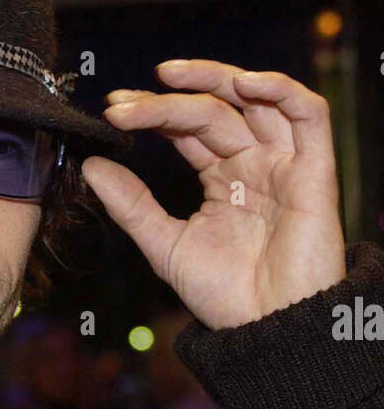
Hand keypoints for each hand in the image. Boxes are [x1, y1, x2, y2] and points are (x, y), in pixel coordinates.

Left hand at [81, 59, 345, 328]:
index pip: (186, 128)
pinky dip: (281, 91)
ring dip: (214, 80)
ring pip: (256, 100)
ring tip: (167, 75)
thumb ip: (132, 205)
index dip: (151, 113)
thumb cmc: (226, 297)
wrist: (267, 333)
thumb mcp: (166, 246)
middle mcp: (253, 164)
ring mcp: (284, 164)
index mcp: (222, 177)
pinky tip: (245, 84)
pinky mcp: (315, 172)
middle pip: (211, 111)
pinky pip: (309, 115)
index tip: (112, 112)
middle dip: (165, 102)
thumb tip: (93, 165)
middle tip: (122, 104)